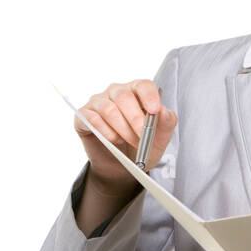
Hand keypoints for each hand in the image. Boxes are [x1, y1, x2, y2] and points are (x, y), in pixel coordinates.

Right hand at [73, 78, 176, 195]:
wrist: (120, 166)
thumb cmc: (139, 146)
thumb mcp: (159, 139)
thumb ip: (166, 124)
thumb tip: (164, 112)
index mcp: (136, 92)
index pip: (143, 85)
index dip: (149, 96)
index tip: (155, 111)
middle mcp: (116, 92)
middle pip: (124, 96)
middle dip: (135, 119)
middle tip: (142, 136)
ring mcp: (98, 102)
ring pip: (109, 109)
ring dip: (121, 129)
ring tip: (128, 141)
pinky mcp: (84, 115)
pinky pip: (92, 119)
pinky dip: (105, 133)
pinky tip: (113, 140)